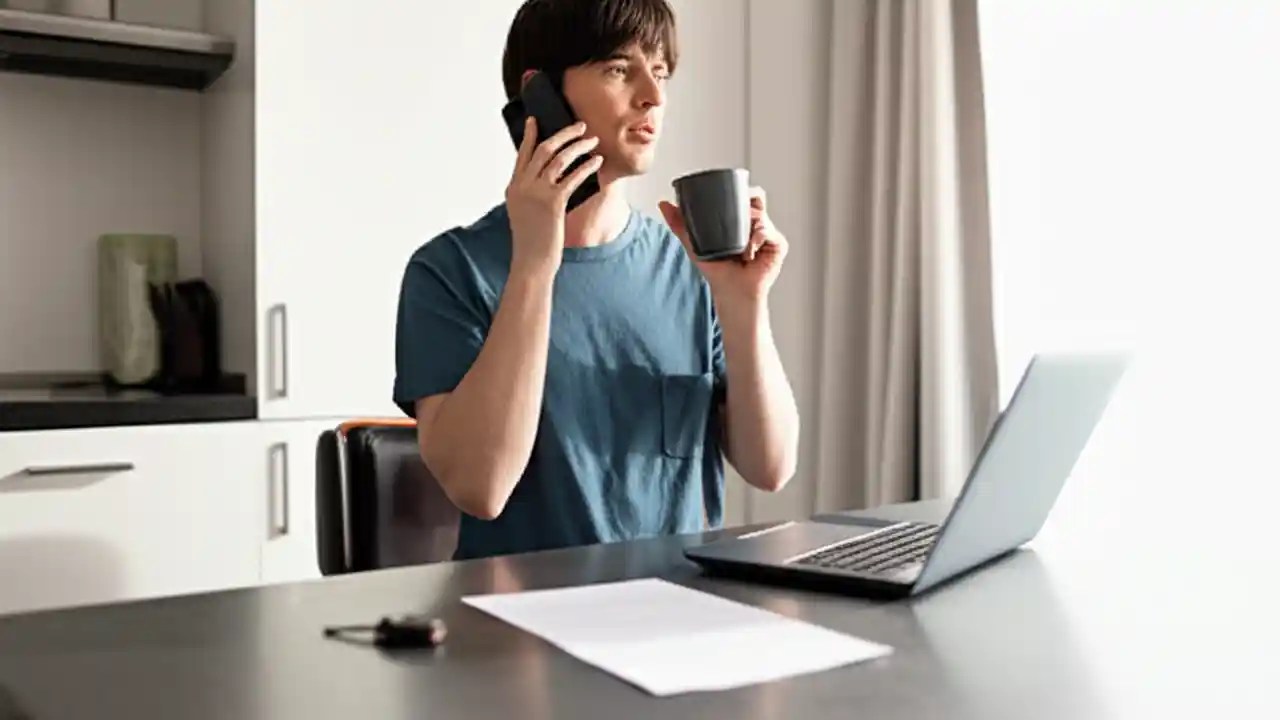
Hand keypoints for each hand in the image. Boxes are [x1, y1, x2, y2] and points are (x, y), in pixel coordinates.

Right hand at [506, 117, 602, 278]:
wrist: (531, 261)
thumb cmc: (532, 240)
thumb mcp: (524, 212)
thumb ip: (530, 193)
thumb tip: (550, 176)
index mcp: (514, 187)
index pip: (522, 154)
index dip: (530, 135)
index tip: (535, 120)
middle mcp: (523, 186)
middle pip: (544, 149)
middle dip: (564, 134)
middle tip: (580, 126)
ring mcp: (537, 193)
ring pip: (559, 158)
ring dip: (579, 146)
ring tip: (592, 141)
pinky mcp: (553, 202)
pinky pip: (573, 176)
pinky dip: (587, 166)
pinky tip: (596, 161)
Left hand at [659, 186, 788, 303]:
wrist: (732, 294)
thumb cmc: (718, 272)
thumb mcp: (695, 245)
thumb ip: (681, 225)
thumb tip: (663, 204)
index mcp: (739, 221)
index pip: (744, 196)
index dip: (739, 191)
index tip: (728, 193)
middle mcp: (756, 225)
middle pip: (756, 200)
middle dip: (746, 202)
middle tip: (737, 214)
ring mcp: (768, 234)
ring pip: (761, 215)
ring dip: (748, 227)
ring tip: (740, 248)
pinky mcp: (778, 245)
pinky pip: (768, 231)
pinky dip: (756, 239)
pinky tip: (749, 253)